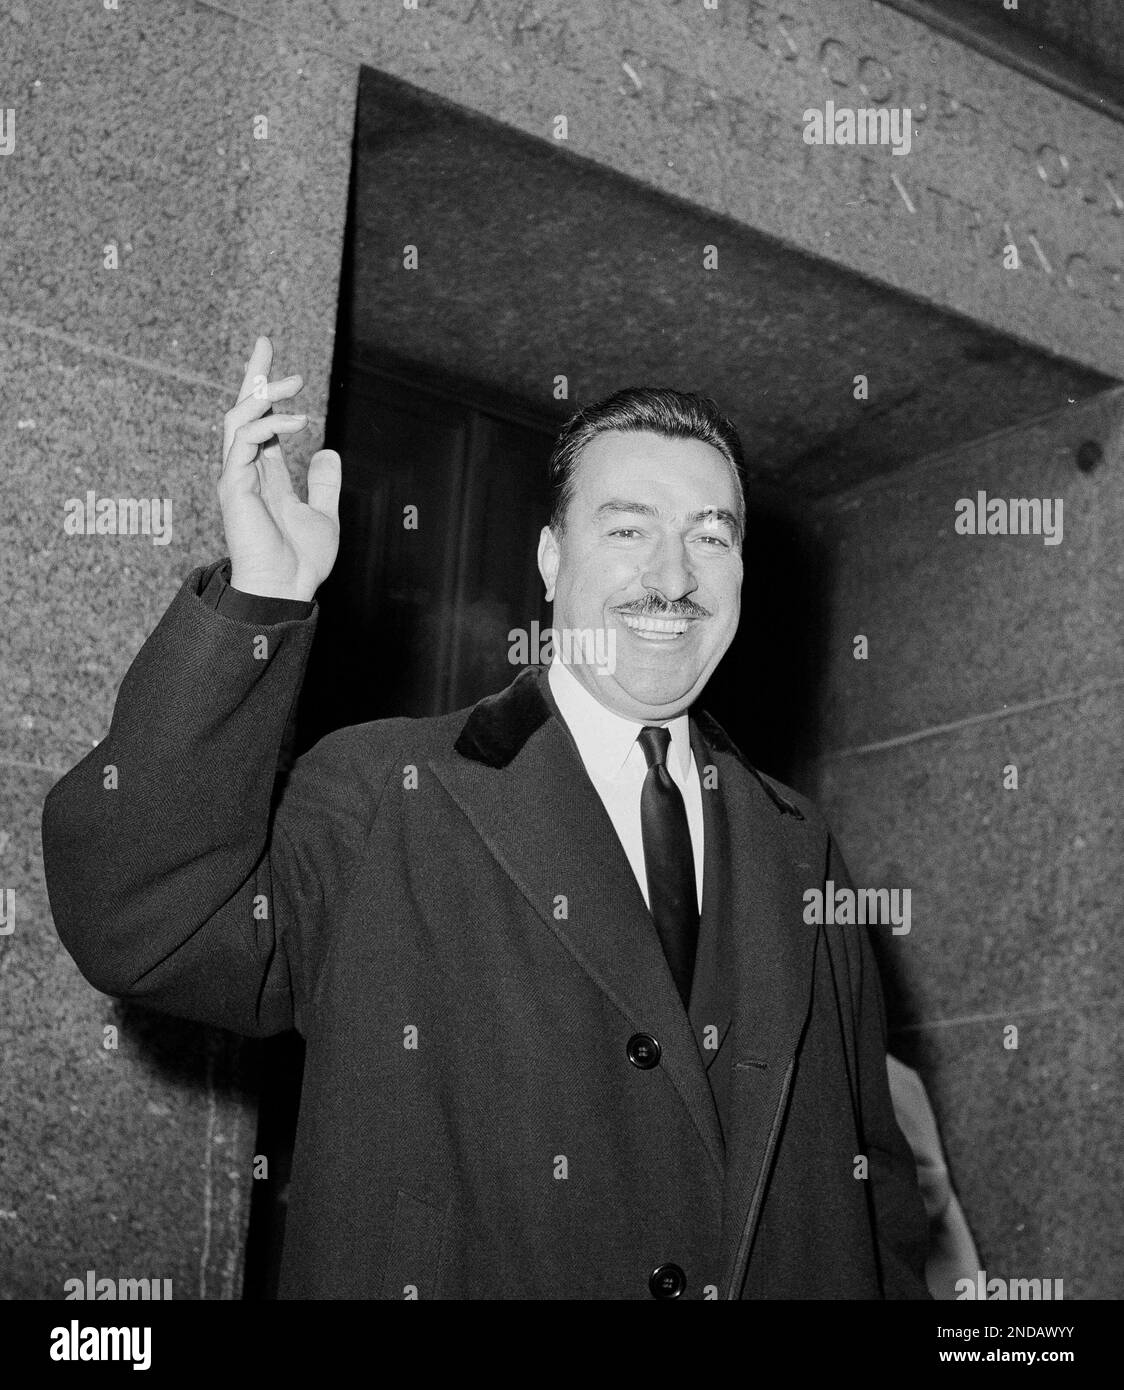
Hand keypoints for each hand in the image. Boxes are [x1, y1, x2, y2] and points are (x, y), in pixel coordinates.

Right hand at [218, 336, 340, 601]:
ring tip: (295, 384)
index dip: (264, 390)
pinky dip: (267, 426)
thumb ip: (323, 482)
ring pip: (238, 420)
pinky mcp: (234, 486)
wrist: (287, 589)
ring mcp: (237, 477)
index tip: (270, 358)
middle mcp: (246, 471)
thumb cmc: (300, 561)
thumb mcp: (322, 513)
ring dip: (264, 396)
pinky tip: (296, 423)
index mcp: (264, 474)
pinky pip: (243, 442)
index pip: (261, 421)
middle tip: (264, 343)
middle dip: (252, 376)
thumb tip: (327, 451)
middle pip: (242, 411)